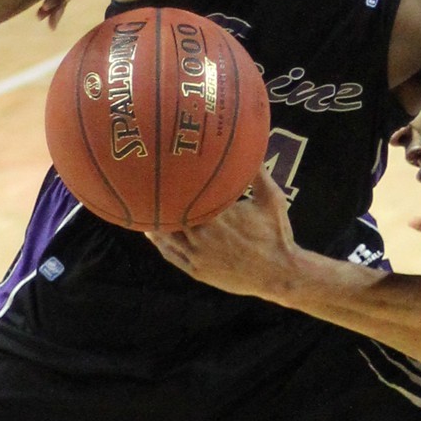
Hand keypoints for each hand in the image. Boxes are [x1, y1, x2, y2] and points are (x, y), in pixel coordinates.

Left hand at [148, 171, 298, 297]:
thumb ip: (257, 173)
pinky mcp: (198, 271)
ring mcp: (198, 255)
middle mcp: (204, 235)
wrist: (279, 273)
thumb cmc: (277, 234)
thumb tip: (250, 146)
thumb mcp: (271, 199)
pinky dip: (159, 243)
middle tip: (141, 183)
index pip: (185, 196)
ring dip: (153, 221)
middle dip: (158, 200)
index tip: (162, 167)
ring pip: (166, 236)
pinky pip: (171, 255)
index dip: (172, 183)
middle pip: (170, 214)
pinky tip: (152, 233)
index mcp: (218, 215)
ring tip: (141, 205)